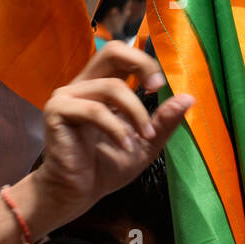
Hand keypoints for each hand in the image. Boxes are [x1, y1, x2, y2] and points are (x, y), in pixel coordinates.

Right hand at [33, 42, 193, 219]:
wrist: (76, 192)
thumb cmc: (104, 167)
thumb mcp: (145, 143)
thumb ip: (163, 121)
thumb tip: (188, 98)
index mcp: (100, 88)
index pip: (121, 54)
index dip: (144, 63)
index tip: (159, 87)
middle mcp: (82, 86)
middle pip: (111, 51)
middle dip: (141, 65)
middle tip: (155, 89)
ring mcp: (66, 97)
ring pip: (111, 87)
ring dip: (136, 113)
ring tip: (142, 137)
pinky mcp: (56, 112)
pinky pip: (94, 110)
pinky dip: (116, 129)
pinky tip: (124, 145)